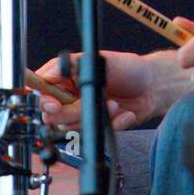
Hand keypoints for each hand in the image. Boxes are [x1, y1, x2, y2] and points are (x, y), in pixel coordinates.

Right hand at [35, 49, 157, 131]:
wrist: (152, 85)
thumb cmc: (127, 68)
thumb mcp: (98, 61)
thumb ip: (72, 67)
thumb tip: (50, 72)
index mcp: (64, 78)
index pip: (41, 93)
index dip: (43, 101)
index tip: (55, 104)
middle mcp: (69, 98)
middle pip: (53, 116)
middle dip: (74, 111)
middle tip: (93, 100)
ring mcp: (82, 114)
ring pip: (72, 128)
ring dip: (96, 116)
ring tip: (114, 103)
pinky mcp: (96, 127)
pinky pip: (95, 134)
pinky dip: (112, 124)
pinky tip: (124, 113)